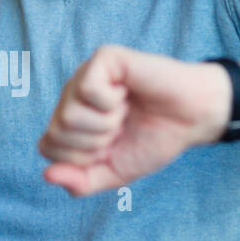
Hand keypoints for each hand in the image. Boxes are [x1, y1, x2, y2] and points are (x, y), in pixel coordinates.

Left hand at [39, 46, 232, 196]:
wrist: (193, 120)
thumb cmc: (154, 140)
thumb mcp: (114, 173)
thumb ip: (80, 182)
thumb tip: (46, 175)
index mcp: (70, 120)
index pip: (47, 147)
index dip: (82, 158)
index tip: (110, 147)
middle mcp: (72, 95)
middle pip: (56, 132)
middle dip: (95, 142)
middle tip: (121, 128)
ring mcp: (85, 75)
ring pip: (69, 114)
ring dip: (106, 123)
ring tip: (125, 111)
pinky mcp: (103, 58)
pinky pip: (88, 90)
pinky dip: (113, 102)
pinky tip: (128, 93)